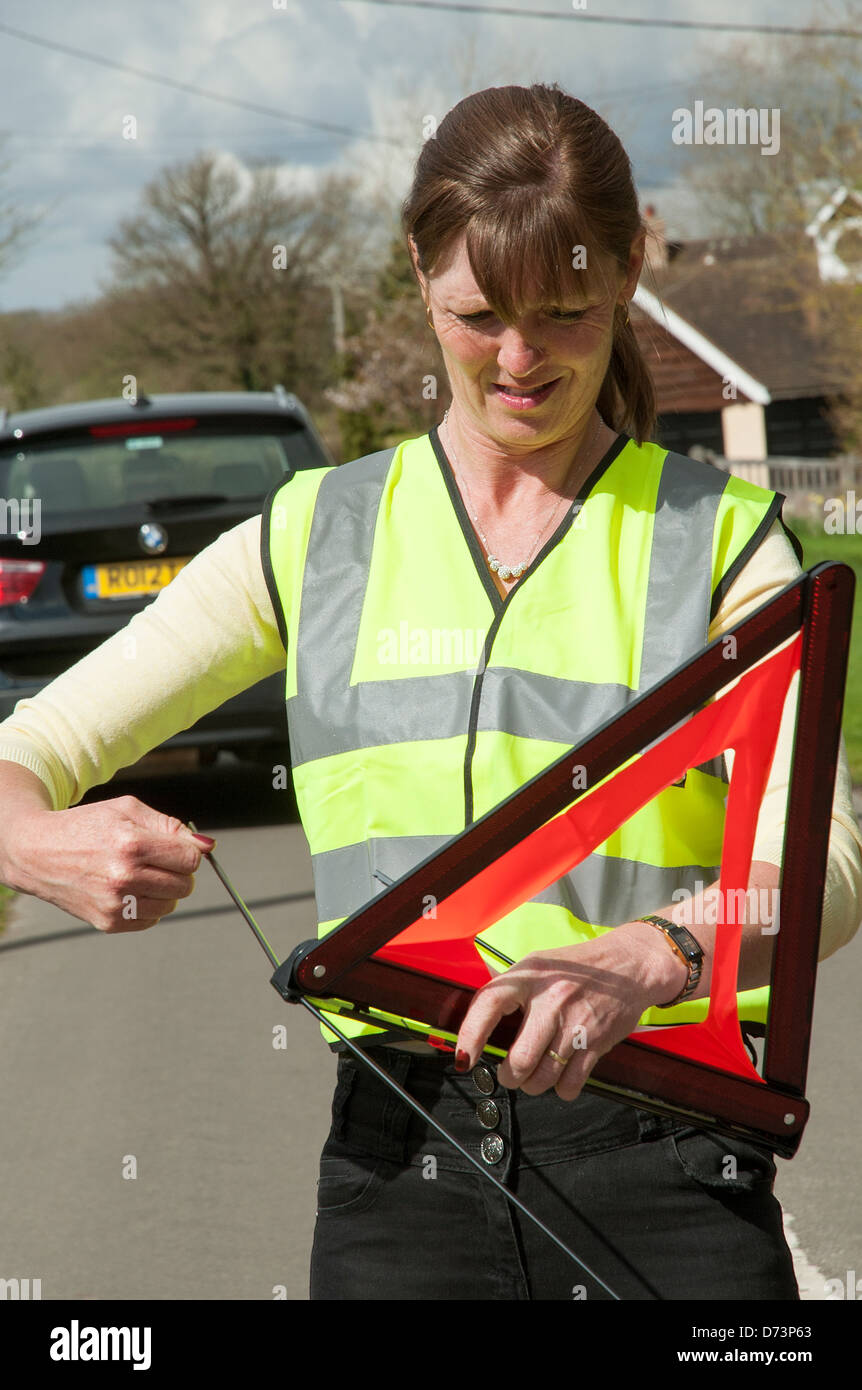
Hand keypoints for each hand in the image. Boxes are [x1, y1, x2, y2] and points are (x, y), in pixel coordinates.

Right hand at [3, 794, 212, 932]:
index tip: (175, 848)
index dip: (188, 852)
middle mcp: (124, 877)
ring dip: (164, 890)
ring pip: (171, 905)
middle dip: (178, 871)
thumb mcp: (129, 809)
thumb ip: (172, 826)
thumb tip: (207, 846)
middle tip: (155, 860)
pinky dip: (147, 906)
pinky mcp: (108, 923)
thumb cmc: (87, 826)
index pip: (191, 860)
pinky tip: (127, 889)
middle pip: (185, 884)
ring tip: (139, 874)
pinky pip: (151, 920)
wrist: (38, 852)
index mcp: (132, 844)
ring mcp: (115, 904)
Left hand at [455, 922, 688, 1100]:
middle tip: (510, 1073)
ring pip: (542, 1078)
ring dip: (533, 1085)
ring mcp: (575, 1023)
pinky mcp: (596, 1043)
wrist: (628, 965)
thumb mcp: (537, 966)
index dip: (470, 1035)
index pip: (489, 1004)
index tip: (464, 1058)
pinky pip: (570, 1084)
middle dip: (509, 1076)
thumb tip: (476, 1027)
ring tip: (535, 1074)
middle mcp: (551, 1000)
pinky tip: (561, 1076)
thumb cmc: (577, 968)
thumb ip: (510, 990)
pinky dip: (561, 1089)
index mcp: (529, 977)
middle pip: (519, 1060)